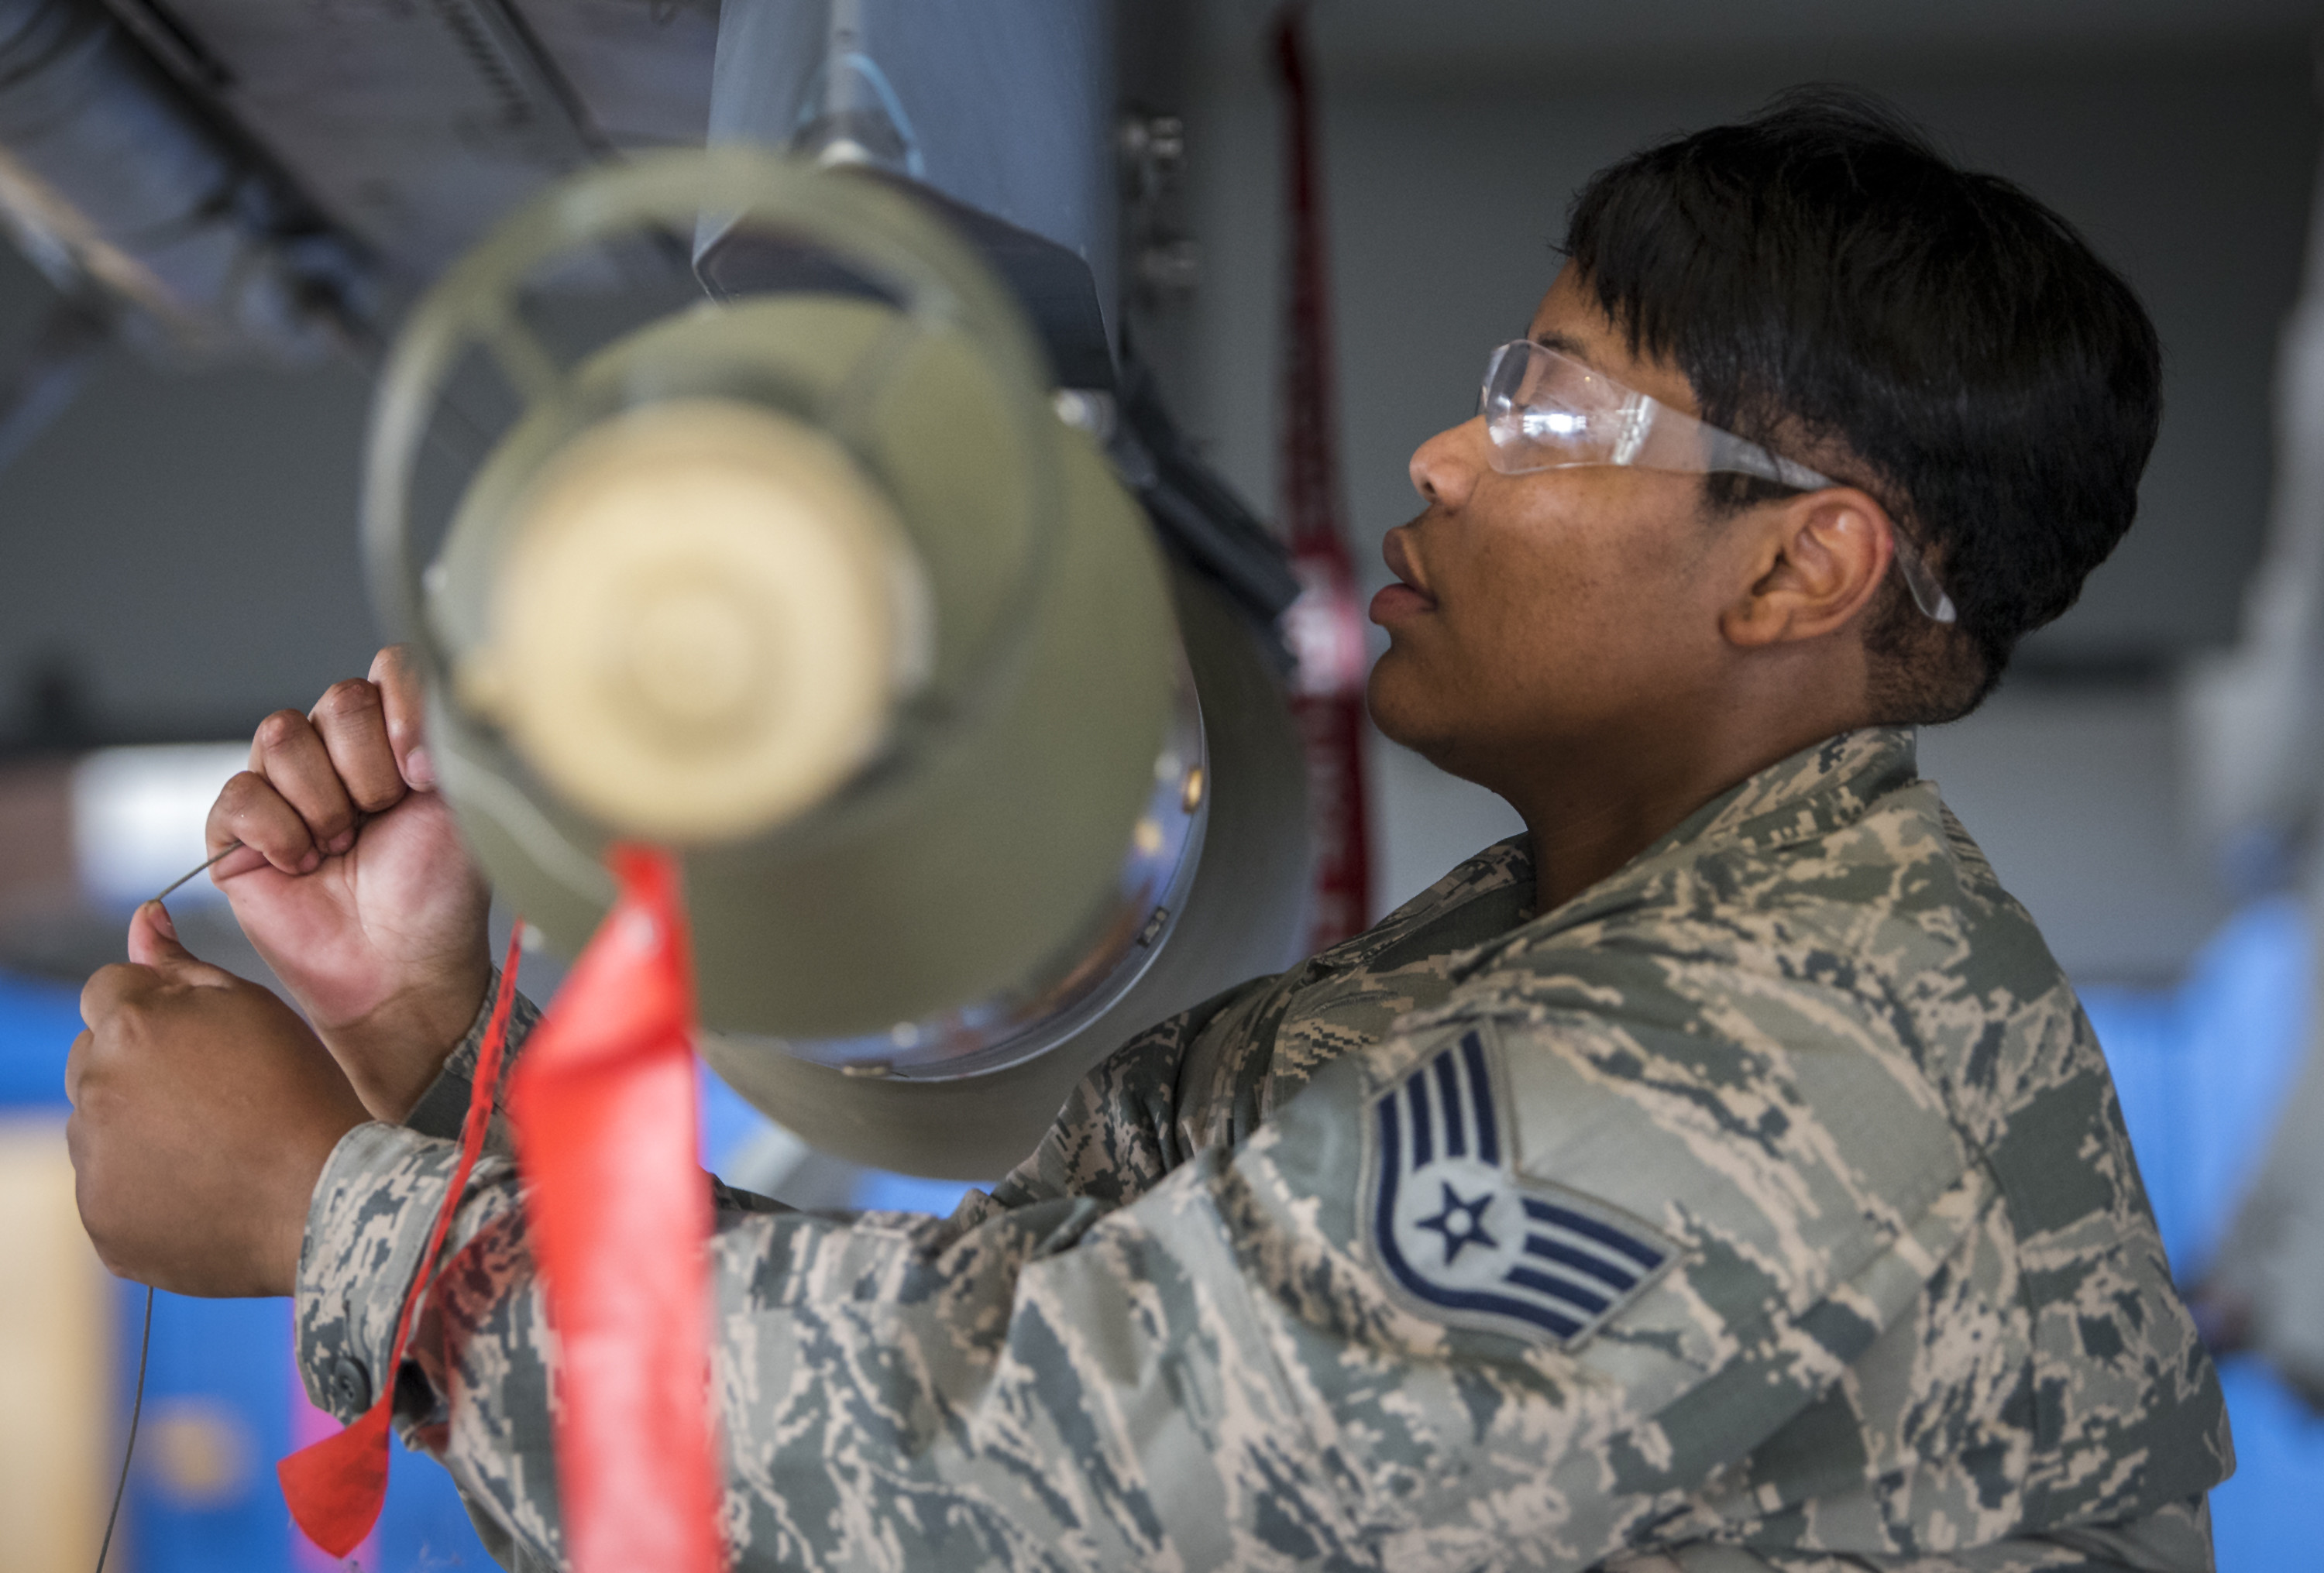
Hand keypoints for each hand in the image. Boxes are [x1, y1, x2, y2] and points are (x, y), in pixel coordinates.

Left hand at [67, 903, 370, 1295]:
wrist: (324, 1198)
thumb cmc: (300, 1093)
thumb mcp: (254, 1007)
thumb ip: (182, 965)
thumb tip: (142, 919)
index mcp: (131, 1026)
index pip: (104, 989)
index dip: (153, 1007)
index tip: (200, 1038)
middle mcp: (96, 1089)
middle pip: (92, 1057)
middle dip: (135, 1065)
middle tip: (213, 1093)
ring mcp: (93, 1162)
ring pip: (96, 1124)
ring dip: (136, 1125)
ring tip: (214, 1144)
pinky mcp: (101, 1221)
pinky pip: (108, 1189)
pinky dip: (144, 1187)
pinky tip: (203, 1186)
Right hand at [208, 645, 490, 1120]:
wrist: (401, 968)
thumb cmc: (438, 895)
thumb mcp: (464, 806)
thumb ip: (443, 735)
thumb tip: (407, 680)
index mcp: (398, 739)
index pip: (387, 671)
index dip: (401, 712)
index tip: (423, 775)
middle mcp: (339, 754)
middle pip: (336, 700)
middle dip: (368, 768)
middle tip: (382, 820)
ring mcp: (285, 787)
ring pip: (282, 735)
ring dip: (325, 802)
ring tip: (343, 847)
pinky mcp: (236, 829)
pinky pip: (241, 793)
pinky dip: (279, 833)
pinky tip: (304, 865)